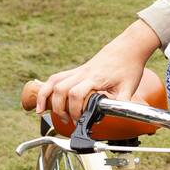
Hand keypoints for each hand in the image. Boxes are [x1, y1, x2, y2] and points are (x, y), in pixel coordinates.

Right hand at [35, 21, 157, 121]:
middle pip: (60, 89)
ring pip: (53, 81)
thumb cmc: (128, 67)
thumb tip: (116, 117)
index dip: (74, 109)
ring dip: (44, 96)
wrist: (127, 48)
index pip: (76, 94)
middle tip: (67, 121)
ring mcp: (78, 71)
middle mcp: (83, 73)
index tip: (79, 120)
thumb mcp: (129, 88)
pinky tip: (43, 98)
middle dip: (58, 108)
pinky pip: (56, 77)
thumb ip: (122, 103)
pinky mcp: (76, 70)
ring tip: (41, 111)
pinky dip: (46, 87)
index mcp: (95, 78)